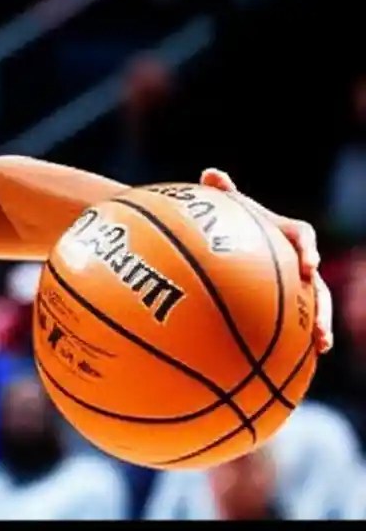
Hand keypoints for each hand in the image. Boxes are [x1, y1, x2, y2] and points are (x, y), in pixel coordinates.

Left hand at [200, 168, 333, 353]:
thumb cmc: (224, 220)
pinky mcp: (284, 300)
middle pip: (318, 282)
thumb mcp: (222, 207)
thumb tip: (210, 173)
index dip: (309, 249)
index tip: (308, 266)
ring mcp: (293, 281)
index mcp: (284, 231)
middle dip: (322, 304)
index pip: (303, 235)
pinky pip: (293, 321)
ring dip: (320, 324)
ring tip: (321, 346)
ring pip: (313, 305)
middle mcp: (296, 258)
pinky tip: (289, 360)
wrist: (227, 238)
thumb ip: (220, 193)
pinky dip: (295, 338)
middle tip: (319, 326)